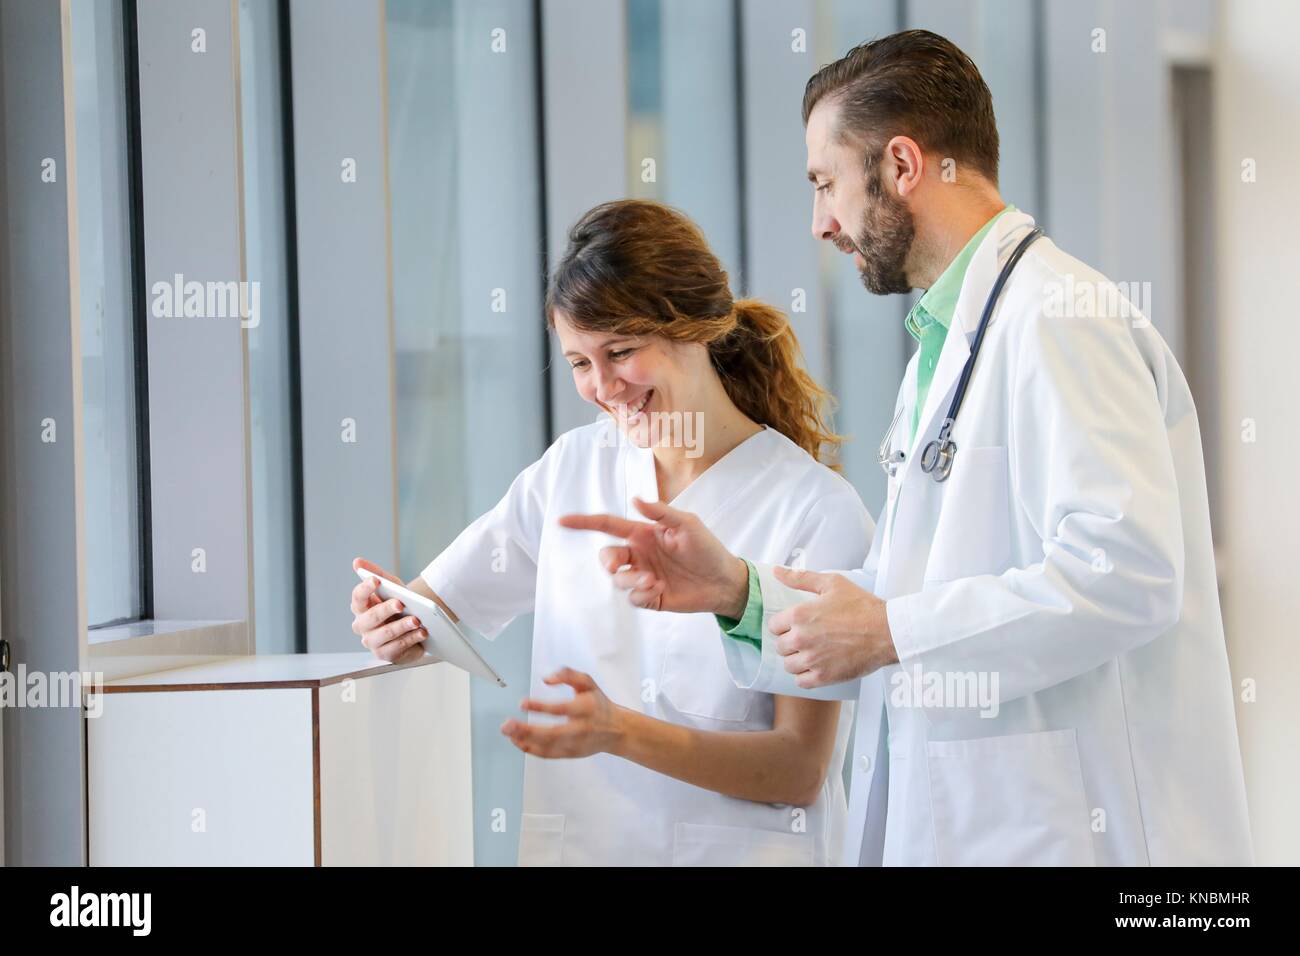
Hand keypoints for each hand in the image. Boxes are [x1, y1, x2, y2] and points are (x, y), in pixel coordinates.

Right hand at [350, 557, 426, 665]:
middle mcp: (362, 626)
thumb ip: (376, 573)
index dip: (365, 589)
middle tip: (401, 604)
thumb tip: (356, 561)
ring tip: (417, 620)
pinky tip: (422, 632)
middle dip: (385, 610)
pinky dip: (411, 639)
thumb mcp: (392, 586)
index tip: (377, 580)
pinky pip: (396, 648)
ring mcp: (372, 642)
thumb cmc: (400, 603)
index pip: (357, 598)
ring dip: (401, 627)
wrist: (417, 623)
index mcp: (361, 607)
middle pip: (370, 618)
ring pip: (384, 634)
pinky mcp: (385, 655)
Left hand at [501, 668, 625, 758]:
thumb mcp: (588, 683)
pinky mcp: (569, 754)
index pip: (561, 709)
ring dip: (524, 740)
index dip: (540, 707)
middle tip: (507, 724)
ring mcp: (574, 745)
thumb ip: (568, 674)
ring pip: (547, 746)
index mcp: (585, 709)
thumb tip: (547, 678)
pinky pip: (547, 754)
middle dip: (526, 730)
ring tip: (508, 732)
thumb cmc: (598, 705)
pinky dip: (530, 749)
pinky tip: (517, 741)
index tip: (522, 703)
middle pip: (551, 733)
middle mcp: (580, 729)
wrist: (616, 730)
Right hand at [558, 497, 748, 616]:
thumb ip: (661, 513)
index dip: (584, 523)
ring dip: (629, 580)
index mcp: (643, 533)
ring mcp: (642, 576)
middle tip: (616, 565)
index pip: (608, 525)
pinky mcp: (649, 597)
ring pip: (617, 579)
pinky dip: (640, 594)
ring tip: (653, 581)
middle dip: (607, 561)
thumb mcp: (688, 524)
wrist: (723, 582)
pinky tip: (659, 589)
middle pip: (606, 556)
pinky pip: (631, 597)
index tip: (562, 521)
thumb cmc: (707, 549)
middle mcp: (639, 554)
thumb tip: (634, 499)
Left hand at [768, 566, 898, 686]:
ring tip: (811, 652)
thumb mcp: (832, 583)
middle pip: (780, 646)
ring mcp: (812, 660)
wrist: (887, 631)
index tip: (796, 624)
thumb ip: (800, 578)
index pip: (773, 626)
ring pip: (788, 665)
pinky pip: (801, 682)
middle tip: (807, 638)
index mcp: (799, 615)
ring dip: (797, 659)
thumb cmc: (862, 606)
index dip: (784, 624)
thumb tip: (776, 571)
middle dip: (790, 641)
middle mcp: (801, 639)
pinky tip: (816, 666)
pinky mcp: (824, 677)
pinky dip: (805, 676)